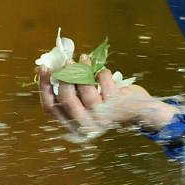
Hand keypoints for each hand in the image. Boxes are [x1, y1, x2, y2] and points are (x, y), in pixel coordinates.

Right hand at [37, 62, 175, 138]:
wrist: (140, 110)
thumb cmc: (108, 102)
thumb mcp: (85, 99)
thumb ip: (69, 89)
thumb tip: (47, 67)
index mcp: (74, 126)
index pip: (51, 108)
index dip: (44, 88)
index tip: (44, 69)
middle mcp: (86, 126)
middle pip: (66, 100)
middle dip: (65, 76)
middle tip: (68, 61)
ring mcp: (101, 117)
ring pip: (84, 90)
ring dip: (84, 69)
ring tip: (85, 58)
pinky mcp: (115, 105)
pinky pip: (102, 81)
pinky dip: (102, 72)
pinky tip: (104, 73)